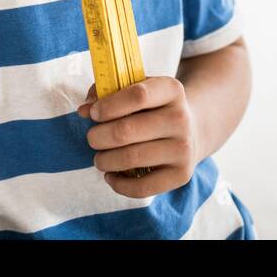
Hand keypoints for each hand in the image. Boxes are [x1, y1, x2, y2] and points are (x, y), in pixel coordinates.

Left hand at [76, 76, 200, 197]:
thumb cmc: (153, 108)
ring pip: (131, 158)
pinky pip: (142, 187)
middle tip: (92, 139)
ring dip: (104, 160)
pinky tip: (111, 175)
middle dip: (98, 137)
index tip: (94, 114)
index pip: (138, 95)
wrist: (191, 130)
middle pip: (126, 131)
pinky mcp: (182, 175)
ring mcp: (184, 148)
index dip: (108, 106)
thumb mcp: (136, 89)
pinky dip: (118, 184)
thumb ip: (107, 93)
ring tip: (100, 158)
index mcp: (171, 90)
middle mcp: (181, 118)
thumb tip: (85, 110)